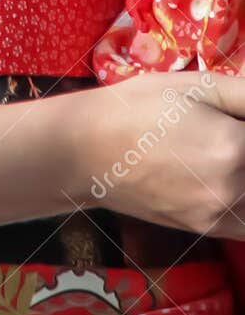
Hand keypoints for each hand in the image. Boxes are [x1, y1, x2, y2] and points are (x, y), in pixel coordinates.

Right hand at [77, 72, 244, 238]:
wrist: (85, 151)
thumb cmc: (135, 107)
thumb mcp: (192, 85)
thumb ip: (244, 93)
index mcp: (232, 144)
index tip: (238, 120)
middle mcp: (233, 186)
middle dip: (244, 145)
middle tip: (231, 133)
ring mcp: (219, 213)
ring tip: (226, 154)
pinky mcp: (207, 229)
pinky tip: (231, 182)